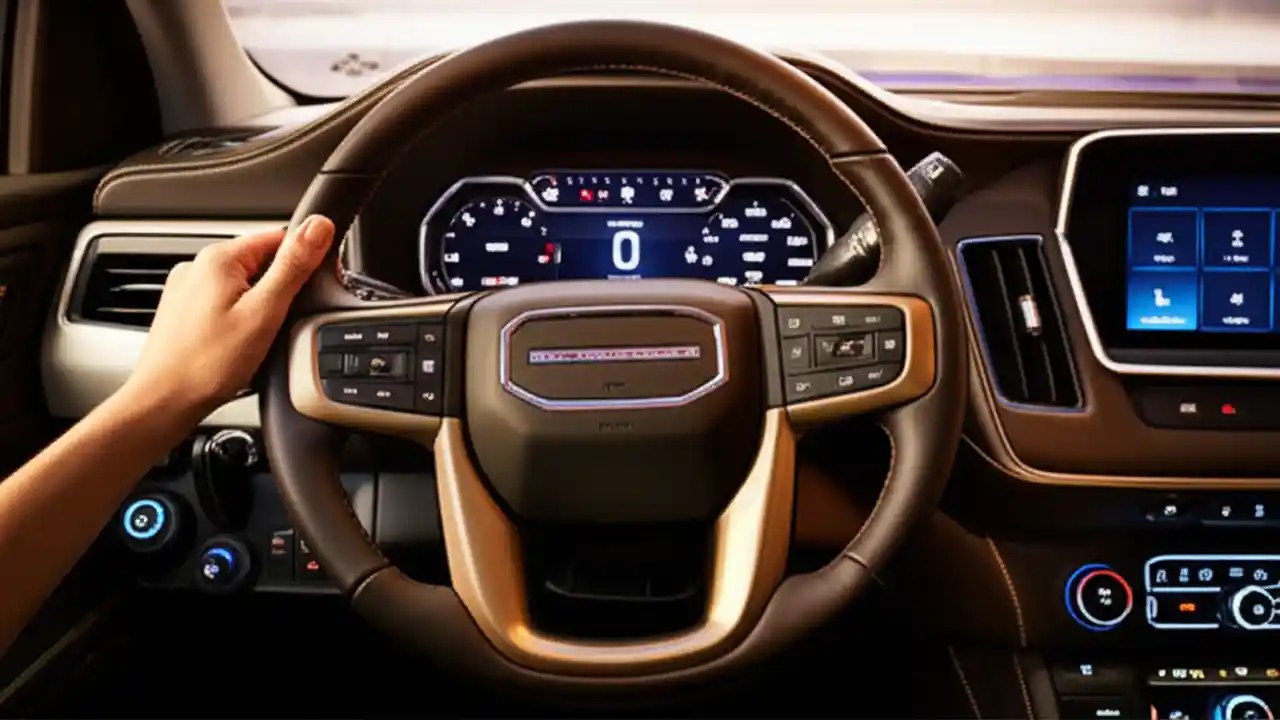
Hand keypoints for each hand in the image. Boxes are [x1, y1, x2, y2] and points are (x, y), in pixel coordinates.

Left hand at [124, 215, 334, 416]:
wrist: (165, 401)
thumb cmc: (208, 363)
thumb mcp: (264, 312)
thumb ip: (293, 267)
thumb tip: (318, 226)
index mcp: (219, 257)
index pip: (280, 238)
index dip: (303, 263)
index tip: (309, 292)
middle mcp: (198, 266)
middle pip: (261, 263)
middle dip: (279, 291)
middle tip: (279, 324)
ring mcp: (187, 289)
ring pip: (243, 286)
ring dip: (259, 307)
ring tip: (256, 338)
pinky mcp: (184, 311)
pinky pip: (225, 304)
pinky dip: (239, 320)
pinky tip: (238, 344)